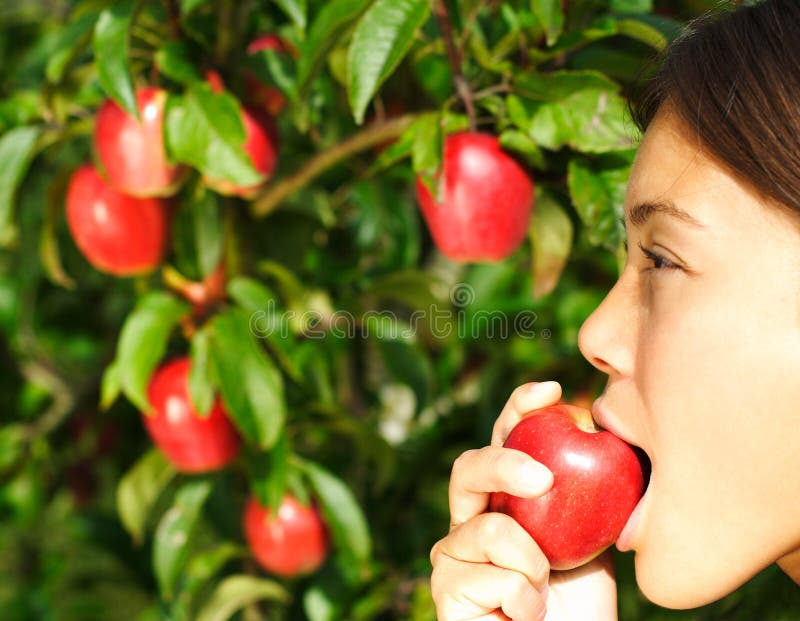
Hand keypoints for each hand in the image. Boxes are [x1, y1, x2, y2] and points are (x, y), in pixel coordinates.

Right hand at [430, 381, 617, 619]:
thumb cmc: (582, 598)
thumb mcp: (596, 535)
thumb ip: (592, 489)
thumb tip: (605, 427)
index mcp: (504, 496)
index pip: (503, 439)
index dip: (520, 407)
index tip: (553, 391)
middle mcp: (471, 518)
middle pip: (468, 468)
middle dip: (504, 465)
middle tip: (544, 480)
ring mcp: (454, 554)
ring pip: (487, 530)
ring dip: (532, 563)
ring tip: (545, 588)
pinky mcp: (446, 590)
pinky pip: (491, 579)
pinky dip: (525, 601)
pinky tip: (528, 616)